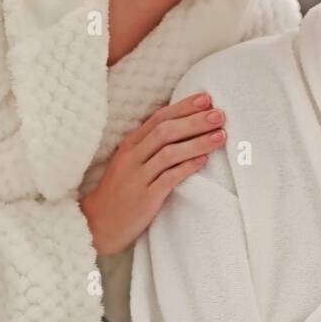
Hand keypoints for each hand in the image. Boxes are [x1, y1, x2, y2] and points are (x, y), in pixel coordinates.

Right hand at [80, 91, 226, 255]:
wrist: (99, 223)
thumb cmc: (123, 189)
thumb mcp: (132, 161)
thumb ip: (153, 144)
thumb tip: (188, 126)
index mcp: (130, 144)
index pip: (159, 118)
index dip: (183, 107)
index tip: (206, 99)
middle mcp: (132, 157)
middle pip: (165, 132)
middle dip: (194, 121)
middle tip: (219, 115)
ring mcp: (137, 177)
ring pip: (169, 153)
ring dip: (197, 142)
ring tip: (220, 136)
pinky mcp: (145, 197)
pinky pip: (169, 179)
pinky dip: (188, 167)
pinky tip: (204, 161)